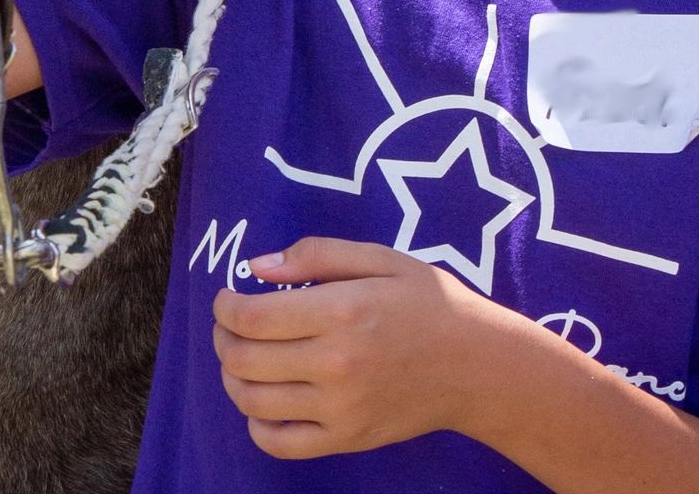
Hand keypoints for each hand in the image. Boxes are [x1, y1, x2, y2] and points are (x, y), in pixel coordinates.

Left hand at [212, 235, 508, 458]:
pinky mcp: (347, 439)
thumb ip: (315, 255)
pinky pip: (280, 444)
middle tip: (229, 324)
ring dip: (232, 377)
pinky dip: (256, 424)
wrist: (476, 365)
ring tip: (241, 357)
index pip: (252, 317)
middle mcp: (335, 364)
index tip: (226, 297)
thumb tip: (255, 267)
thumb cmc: (428, 301)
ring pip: (254, 402)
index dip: (224, 306)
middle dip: (222, 338)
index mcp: (341, 311)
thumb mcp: (380, 258)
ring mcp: (340, 409)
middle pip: (244, 359)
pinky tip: (263, 400)